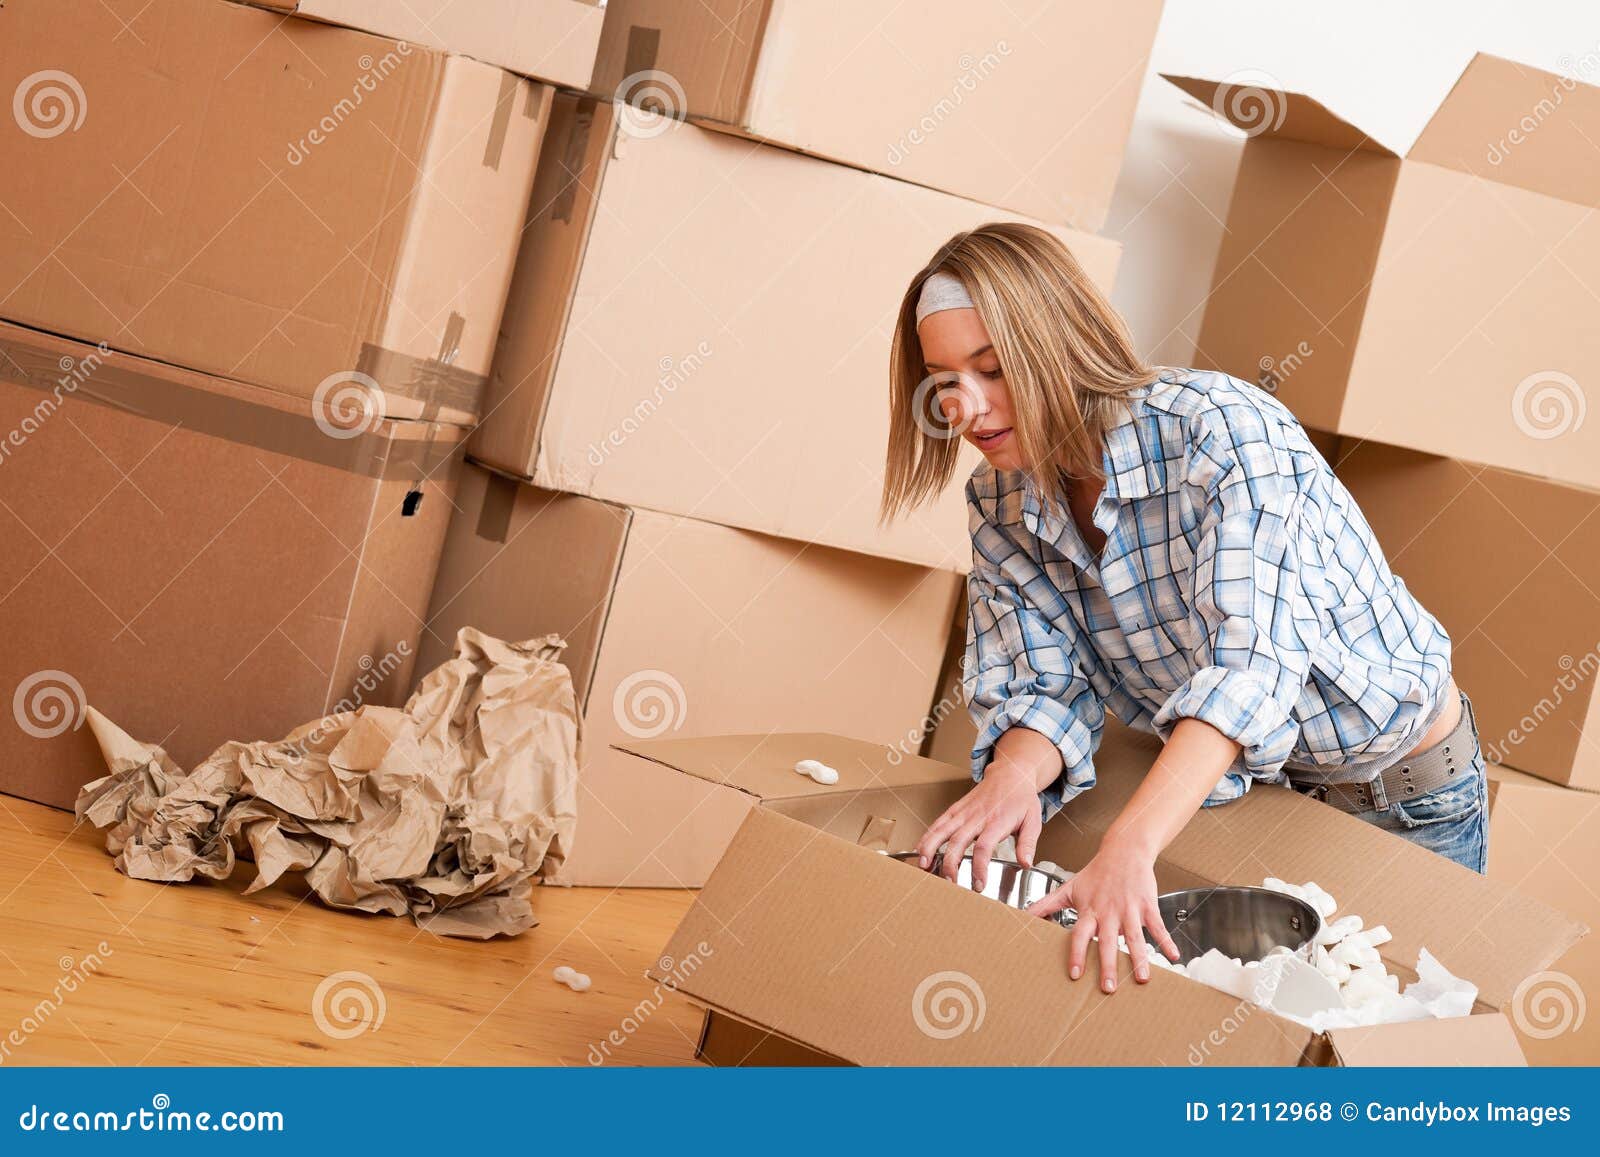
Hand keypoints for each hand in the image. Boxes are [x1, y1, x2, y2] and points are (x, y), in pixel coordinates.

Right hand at [914, 758, 1041, 890]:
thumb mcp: (1033, 821)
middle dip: (950, 863)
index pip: (984, 846)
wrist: (1010, 773)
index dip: (979, 866)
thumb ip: (1028, 844)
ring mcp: (964, 811)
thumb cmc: (1021, 799)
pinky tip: (919, 848)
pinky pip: (939, 822)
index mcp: (997, 821)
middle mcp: (977, 816)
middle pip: (958, 841)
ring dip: (931, 848)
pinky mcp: (956, 809)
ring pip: (943, 830)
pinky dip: (927, 835)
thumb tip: (1026, 864)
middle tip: (949, 882)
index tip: (978, 884)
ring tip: (923, 865)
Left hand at [1026, 835, 1180, 991]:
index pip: (1079, 934)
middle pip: (1107, 942)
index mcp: (1089, 910)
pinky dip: (1166, 941)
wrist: (1124, 851)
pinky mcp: (1147, 905)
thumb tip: (1025, 916)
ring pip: (1134, 937)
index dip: (1076, 953)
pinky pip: (1157, 926)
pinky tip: (1174, 956)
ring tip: (1142, 978)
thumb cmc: (1096, 872)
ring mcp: (1129, 909)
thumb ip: (1047, 904)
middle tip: (1108, 988)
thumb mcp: (1069, 888)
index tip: (1075, 973)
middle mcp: (1109, 912)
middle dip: (1107, 966)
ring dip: (1139, 958)